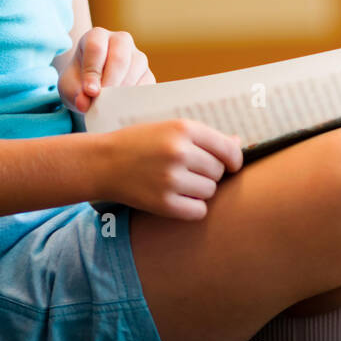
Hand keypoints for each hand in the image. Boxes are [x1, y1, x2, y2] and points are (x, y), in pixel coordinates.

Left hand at [59, 28, 155, 113]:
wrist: (93, 88)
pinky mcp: (147, 73)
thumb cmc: (79, 82)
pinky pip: (147, 83)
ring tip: (111, 105)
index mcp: (96, 36)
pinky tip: (124, 105)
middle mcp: (120, 40)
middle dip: (110, 81)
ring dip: (123, 90)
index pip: (96, 48)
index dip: (93, 71)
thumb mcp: (69, 87)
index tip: (90, 91)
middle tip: (102, 101)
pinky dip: (136, 97)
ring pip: (136, 68)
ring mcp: (137, 55)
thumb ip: (74, 93)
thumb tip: (84, 103)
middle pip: (119, 57)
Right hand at [100, 119, 243, 220]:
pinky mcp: (163, 203)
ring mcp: (171, 179)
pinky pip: (198, 211)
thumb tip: (238, 144)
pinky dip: (192, 208)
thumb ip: (205, 138)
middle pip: (218, 171)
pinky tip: (178, 199)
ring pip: (210, 191)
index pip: (228, 149)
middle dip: (210, 173)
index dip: (234, 160)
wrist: (102, 162)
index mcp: (183, 129)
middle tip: (189, 171)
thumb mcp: (169, 129)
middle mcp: (179, 152)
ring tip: (179, 182)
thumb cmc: (139, 143)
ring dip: (200, 190)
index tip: (231, 165)